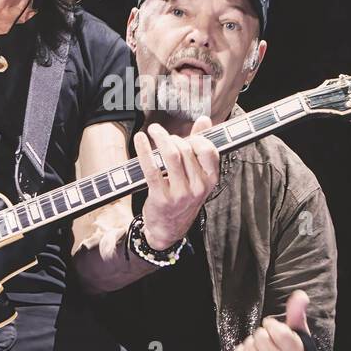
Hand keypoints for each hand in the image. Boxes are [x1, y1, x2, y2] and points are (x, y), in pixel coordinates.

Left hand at [134, 116, 219, 249]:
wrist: (168, 229)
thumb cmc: (183, 198)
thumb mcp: (197, 177)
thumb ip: (201, 147)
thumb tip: (204, 120)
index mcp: (210, 180)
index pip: (209, 150)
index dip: (196, 138)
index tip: (185, 136)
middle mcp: (198, 187)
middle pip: (186, 150)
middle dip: (173, 137)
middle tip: (162, 134)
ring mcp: (180, 193)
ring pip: (172, 155)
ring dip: (161, 137)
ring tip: (153, 130)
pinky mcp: (161, 196)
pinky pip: (152, 168)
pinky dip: (144, 150)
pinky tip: (140, 139)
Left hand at [233, 290, 309, 350]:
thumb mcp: (298, 337)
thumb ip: (297, 315)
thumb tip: (300, 295)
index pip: (277, 330)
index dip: (272, 325)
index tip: (274, 330)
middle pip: (260, 336)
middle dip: (262, 335)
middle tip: (269, 344)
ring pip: (248, 345)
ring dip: (252, 345)